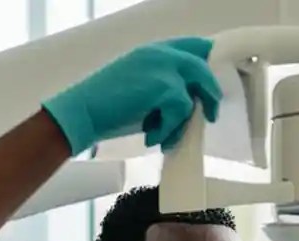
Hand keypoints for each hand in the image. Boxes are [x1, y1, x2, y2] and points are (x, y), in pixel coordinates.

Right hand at [43, 37, 222, 155]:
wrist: (84, 112)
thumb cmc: (108, 105)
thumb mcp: (140, 86)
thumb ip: (164, 83)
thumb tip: (193, 100)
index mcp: (154, 50)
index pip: (193, 45)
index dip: (208, 61)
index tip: (214, 82)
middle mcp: (160, 53)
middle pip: (202, 67)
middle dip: (210, 93)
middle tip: (211, 115)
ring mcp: (163, 67)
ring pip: (195, 92)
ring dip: (183, 119)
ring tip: (166, 134)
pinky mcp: (163, 86)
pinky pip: (181, 110)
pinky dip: (169, 128)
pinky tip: (151, 137)